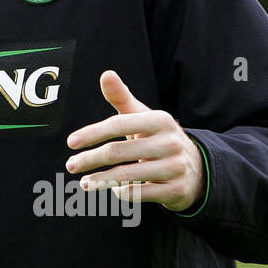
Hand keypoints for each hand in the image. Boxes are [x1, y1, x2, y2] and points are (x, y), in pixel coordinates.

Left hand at [64, 70, 204, 212]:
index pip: (118, 124)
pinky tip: (113, 190)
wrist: (197, 168)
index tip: (71, 143)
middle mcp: (170, 142)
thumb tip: (106, 73)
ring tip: (84, 182)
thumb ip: (122, 97)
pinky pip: (140, 194)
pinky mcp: (176, 190)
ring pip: (126, 175)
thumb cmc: (157, 138)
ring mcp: (175, 167)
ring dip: (100, 180)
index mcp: (160, 120)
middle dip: (90, 159)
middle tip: (71, 165)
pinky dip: (122, 192)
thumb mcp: (143, 116)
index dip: (92, 133)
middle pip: (118, 152)